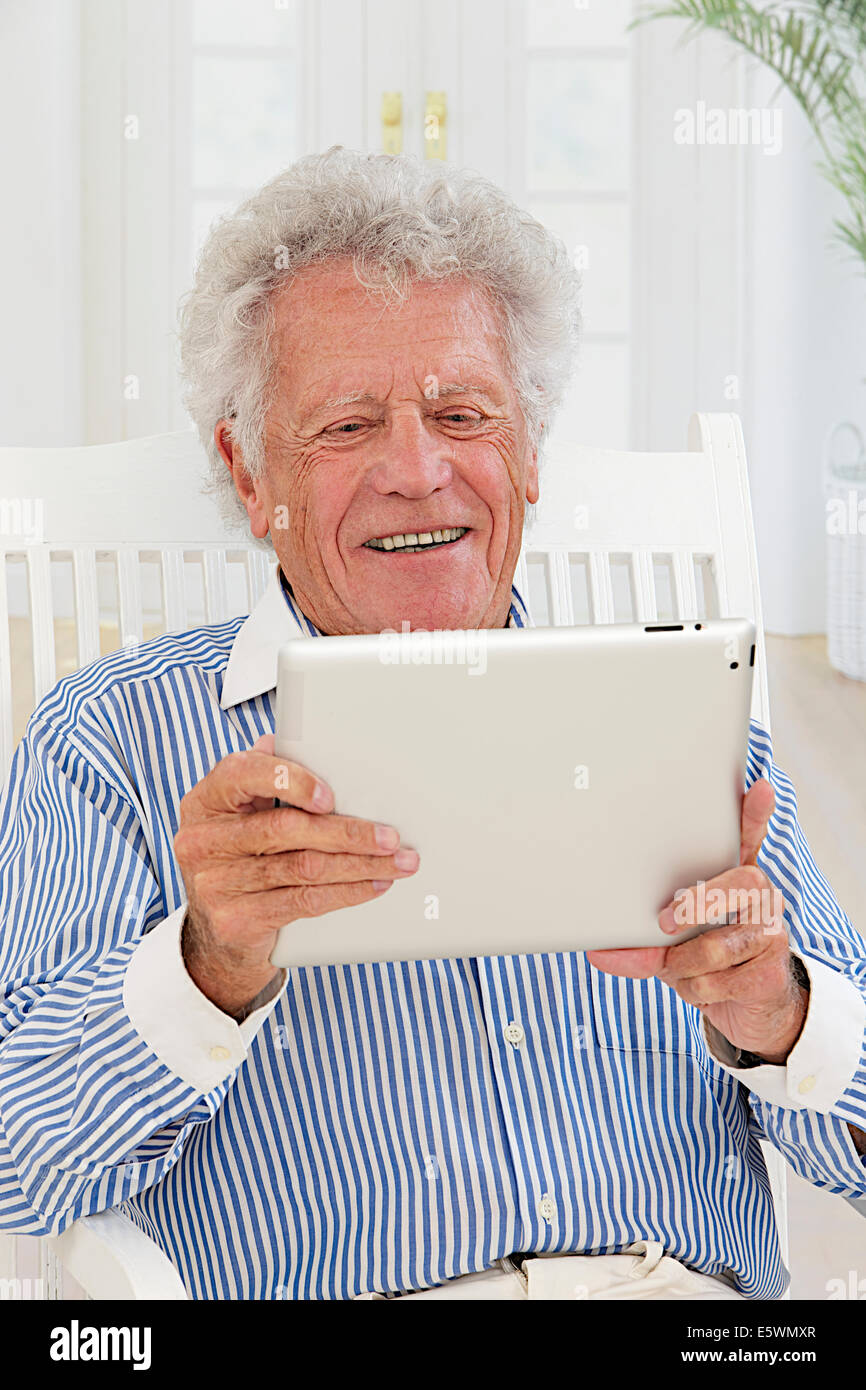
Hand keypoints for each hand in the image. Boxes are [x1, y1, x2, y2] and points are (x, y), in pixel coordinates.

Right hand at [174, 734, 418, 1016]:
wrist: (214, 932)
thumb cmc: (239, 858)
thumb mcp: (241, 814)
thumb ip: (263, 779)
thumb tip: (288, 741)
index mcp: (206, 800)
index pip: (243, 775)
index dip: (289, 781)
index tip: (329, 796)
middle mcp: (203, 840)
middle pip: (285, 828)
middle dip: (348, 832)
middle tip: (390, 836)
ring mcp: (215, 884)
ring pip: (304, 867)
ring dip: (360, 864)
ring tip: (396, 861)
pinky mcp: (236, 920)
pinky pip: (304, 901)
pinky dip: (347, 892)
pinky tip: (373, 884)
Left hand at [585, 780, 808, 1063]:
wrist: (743, 1010)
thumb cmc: (701, 960)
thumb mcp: (667, 944)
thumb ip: (638, 941)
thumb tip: (597, 951)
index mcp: (733, 877)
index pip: (749, 838)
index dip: (754, 813)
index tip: (760, 788)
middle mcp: (761, 899)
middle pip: (744, 883)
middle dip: (698, 902)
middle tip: (666, 920)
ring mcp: (771, 934)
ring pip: (719, 945)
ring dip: (683, 964)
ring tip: (677, 968)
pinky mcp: (771, 972)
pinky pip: (720, 980)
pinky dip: (696, 989)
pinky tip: (701, 987)